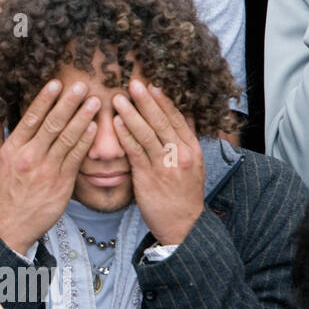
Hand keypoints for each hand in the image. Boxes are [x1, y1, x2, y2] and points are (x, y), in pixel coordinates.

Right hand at [0, 79, 98, 254]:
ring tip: (95, 102)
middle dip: (68, 103)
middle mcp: (30, 157)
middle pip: (52, 124)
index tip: (55, 83)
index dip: (44, 100)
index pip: (31, 119)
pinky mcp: (61, 184)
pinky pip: (76, 159)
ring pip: (68, 139)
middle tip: (82, 85)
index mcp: (12, 150)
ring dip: (83, 118)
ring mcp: (47, 171)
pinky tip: (94, 128)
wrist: (7, 228)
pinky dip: (85, 142)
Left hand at [112, 79, 203, 245]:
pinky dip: (125, 135)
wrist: (184, 225)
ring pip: (147, 134)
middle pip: (161, 122)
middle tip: (132, 83)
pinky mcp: (149, 177)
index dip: (163, 101)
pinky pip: (136, 151)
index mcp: (192, 149)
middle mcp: (181, 154)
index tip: (152, 85)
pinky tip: (115, 123)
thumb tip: (184, 115)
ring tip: (118, 98)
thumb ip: (185, 140)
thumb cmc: (183, 193)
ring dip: (131, 114)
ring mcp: (165, 165)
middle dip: (146, 101)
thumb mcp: (193, 165)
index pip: (177, 119)